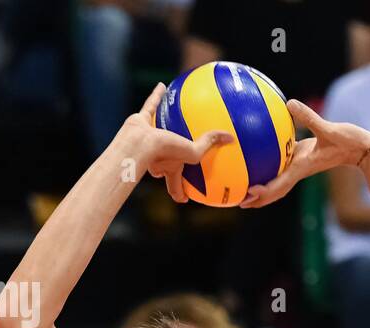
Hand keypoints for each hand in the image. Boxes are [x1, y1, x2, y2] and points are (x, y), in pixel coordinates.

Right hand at [121, 84, 233, 203]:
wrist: (139, 143)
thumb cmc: (165, 154)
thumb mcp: (192, 154)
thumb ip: (209, 146)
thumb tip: (230, 138)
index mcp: (168, 168)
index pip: (175, 187)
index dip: (180, 194)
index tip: (185, 198)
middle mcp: (156, 157)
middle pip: (163, 164)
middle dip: (168, 165)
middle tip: (177, 158)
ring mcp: (147, 139)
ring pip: (156, 136)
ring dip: (162, 128)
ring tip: (170, 120)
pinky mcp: (139, 122)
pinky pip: (150, 106)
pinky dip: (156, 96)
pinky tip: (163, 86)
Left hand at [241, 100, 369, 208]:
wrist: (362, 148)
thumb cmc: (348, 140)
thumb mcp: (328, 128)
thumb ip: (309, 118)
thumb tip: (290, 103)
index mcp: (303, 166)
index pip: (281, 184)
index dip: (265, 190)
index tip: (250, 192)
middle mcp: (300, 170)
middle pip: (276, 191)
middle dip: (259, 199)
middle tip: (240, 202)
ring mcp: (301, 166)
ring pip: (279, 183)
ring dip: (263, 190)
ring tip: (245, 190)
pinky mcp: (304, 159)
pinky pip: (284, 169)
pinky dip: (271, 172)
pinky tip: (261, 162)